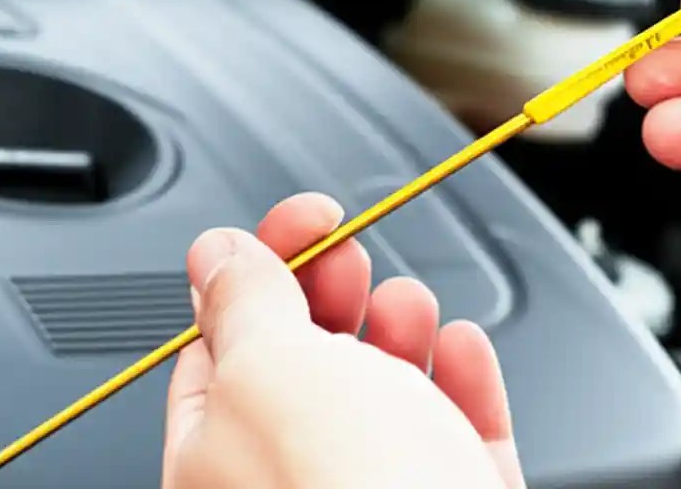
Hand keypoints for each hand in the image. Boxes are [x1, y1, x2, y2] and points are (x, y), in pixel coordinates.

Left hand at [161, 193, 523, 488]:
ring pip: (386, 394)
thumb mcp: (272, 368)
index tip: (306, 218)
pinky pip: (457, 432)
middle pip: (306, 363)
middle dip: (332, 292)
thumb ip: (244, 303)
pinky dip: (463, 380)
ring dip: (398, 329)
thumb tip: (217, 254)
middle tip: (351, 250)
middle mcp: (291, 482)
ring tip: (409, 304)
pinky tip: (463, 347)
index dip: (262, 266)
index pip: (221, 344)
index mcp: (216, 458)